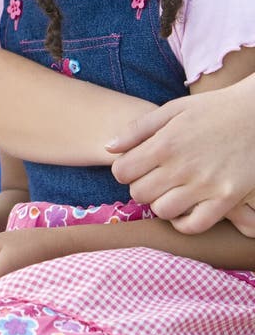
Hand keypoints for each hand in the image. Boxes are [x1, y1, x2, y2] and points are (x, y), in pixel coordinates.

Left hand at [108, 78, 254, 234]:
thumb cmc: (213, 108)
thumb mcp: (173, 109)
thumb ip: (138, 129)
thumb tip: (109, 148)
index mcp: (165, 143)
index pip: (122, 172)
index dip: (124, 169)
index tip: (135, 165)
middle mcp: (182, 167)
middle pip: (139, 193)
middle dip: (141, 185)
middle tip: (154, 177)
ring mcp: (205, 186)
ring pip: (162, 211)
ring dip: (161, 203)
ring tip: (170, 190)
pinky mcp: (226, 199)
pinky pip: (194, 226)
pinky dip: (184, 222)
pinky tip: (186, 207)